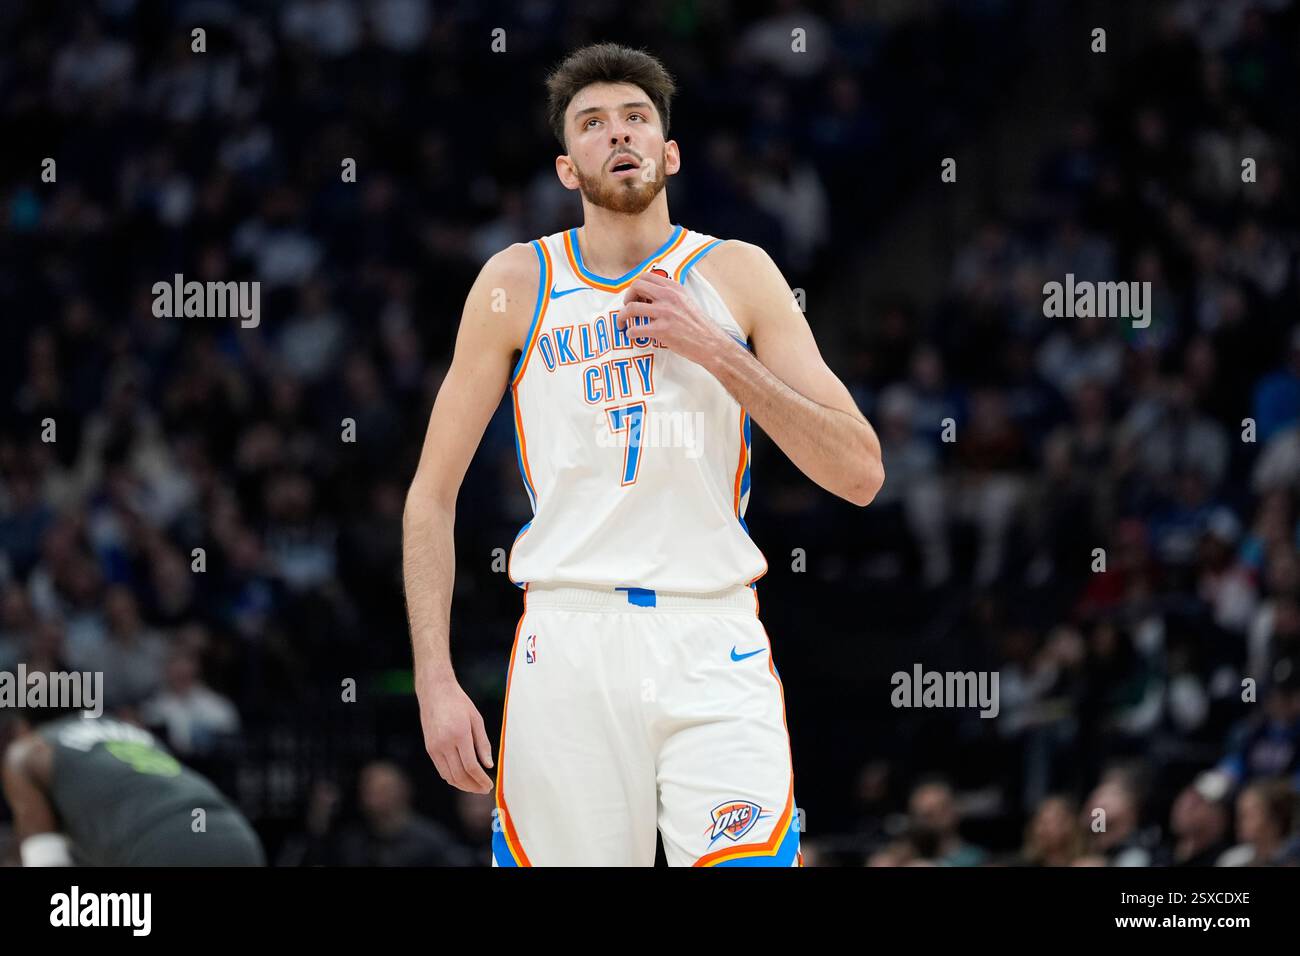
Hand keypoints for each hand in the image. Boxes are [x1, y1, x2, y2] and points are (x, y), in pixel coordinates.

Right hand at [417, 672, 494, 793]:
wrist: (435, 692)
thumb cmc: (459, 703)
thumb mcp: (476, 719)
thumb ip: (483, 744)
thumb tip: (489, 765)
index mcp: (459, 734)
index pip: (470, 766)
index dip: (481, 779)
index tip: (489, 785)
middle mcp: (444, 743)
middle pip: (459, 775)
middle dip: (473, 786)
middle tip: (484, 789)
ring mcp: (434, 747)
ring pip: (448, 776)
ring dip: (462, 785)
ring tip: (475, 787)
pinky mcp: (429, 748)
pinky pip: (441, 769)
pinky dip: (452, 778)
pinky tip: (462, 779)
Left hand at [619, 272, 733, 368]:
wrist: (711, 343)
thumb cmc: (699, 326)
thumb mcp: (686, 301)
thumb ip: (670, 295)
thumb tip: (650, 296)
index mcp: (674, 288)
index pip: (646, 276)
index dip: (636, 286)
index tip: (636, 297)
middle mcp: (669, 296)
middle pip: (636, 286)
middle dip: (626, 297)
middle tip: (626, 308)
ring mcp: (665, 313)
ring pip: (631, 308)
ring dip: (621, 317)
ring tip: (622, 324)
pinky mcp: (662, 330)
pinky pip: (635, 329)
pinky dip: (630, 333)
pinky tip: (632, 336)